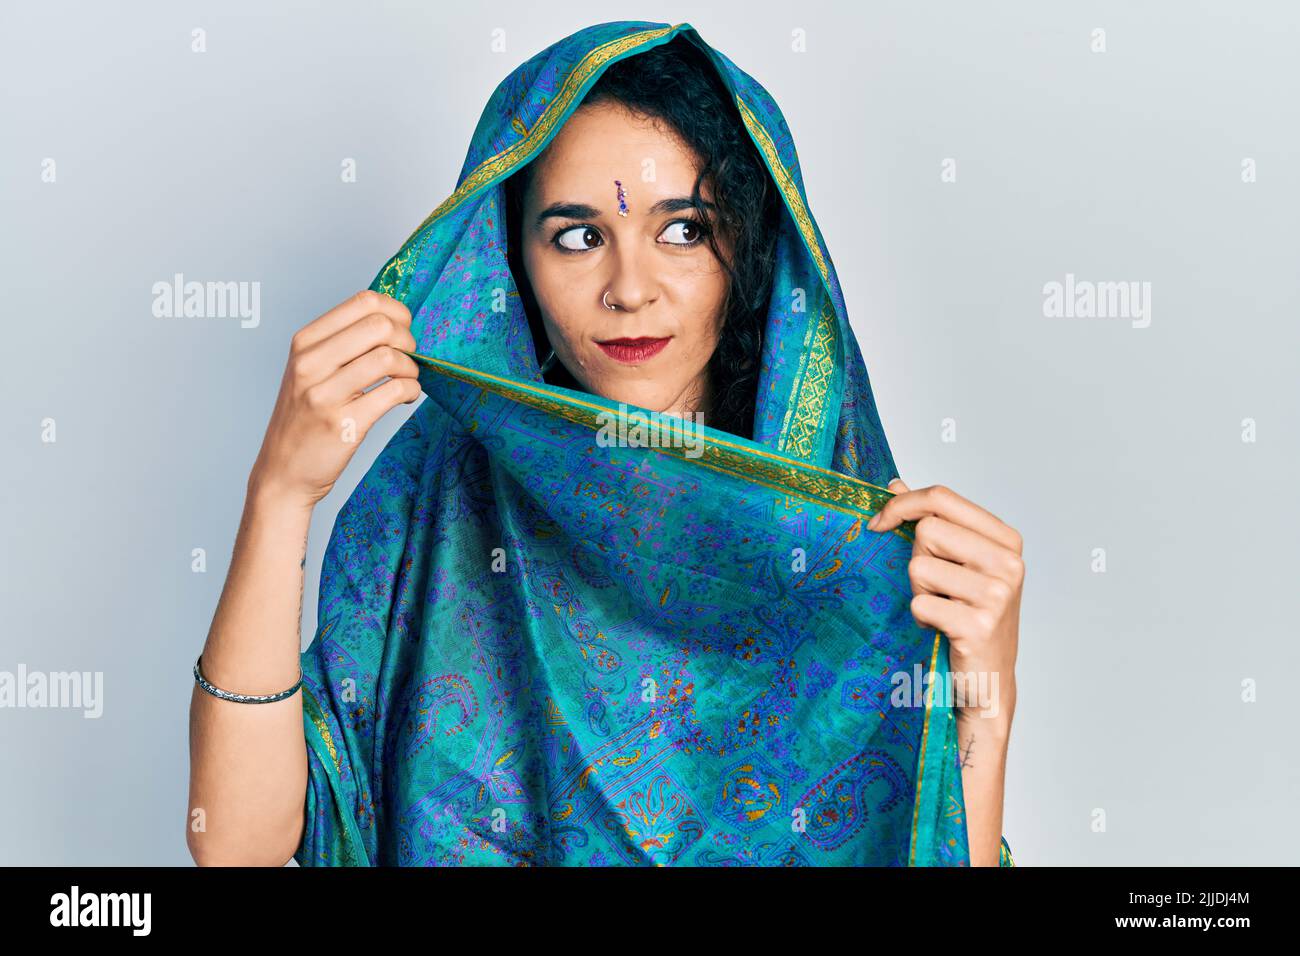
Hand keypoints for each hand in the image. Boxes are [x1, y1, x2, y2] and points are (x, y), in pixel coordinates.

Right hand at [248, 290, 421, 509]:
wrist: (283, 473)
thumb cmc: (305, 419)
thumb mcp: (310, 371)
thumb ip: (343, 343)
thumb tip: (395, 321)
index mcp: (304, 342)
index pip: (363, 302)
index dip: (396, 312)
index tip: (403, 329)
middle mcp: (310, 364)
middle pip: (379, 325)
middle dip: (407, 339)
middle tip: (409, 357)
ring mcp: (324, 395)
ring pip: (388, 358)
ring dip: (411, 368)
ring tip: (408, 380)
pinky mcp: (343, 424)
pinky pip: (393, 393)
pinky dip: (411, 391)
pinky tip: (406, 397)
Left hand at [866, 479, 1021, 726]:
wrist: (989, 680)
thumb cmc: (970, 616)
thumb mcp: (958, 564)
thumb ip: (931, 521)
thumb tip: (895, 485)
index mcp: (1006, 538)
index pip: (942, 497)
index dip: (902, 505)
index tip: (878, 522)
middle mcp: (1008, 562)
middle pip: (927, 531)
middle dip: (916, 559)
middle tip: (934, 586)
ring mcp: (997, 594)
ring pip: (919, 567)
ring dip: (918, 591)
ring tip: (940, 609)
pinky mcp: (978, 625)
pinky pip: (919, 603)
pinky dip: (920, 617)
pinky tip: (940, 628)